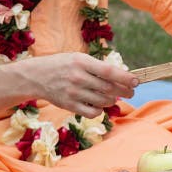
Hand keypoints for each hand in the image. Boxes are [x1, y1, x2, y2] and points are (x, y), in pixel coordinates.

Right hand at [22, 53, 136, 117]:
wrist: (35, 76)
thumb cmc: (63, 65)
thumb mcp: (79, 58)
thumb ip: (99, 67)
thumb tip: (125, 77)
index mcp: (82, 62)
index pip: (110, 71)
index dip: (126, 78)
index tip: (137, 82)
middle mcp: (78, 77)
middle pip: (110, 89)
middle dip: (125, 91)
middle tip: (130, 91)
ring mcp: (73, 92)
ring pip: (104, 101)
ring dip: (112, 100)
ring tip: (110, 96)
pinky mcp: (69, 105)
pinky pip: (94, 112)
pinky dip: (100, 110)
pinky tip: (98, 105)